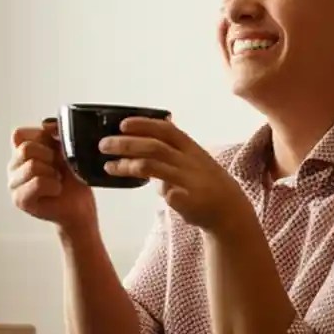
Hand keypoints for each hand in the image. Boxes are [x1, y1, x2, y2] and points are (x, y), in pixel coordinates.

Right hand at [8, 119, 96, 233]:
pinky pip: (38, 182)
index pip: (18, 134)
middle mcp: (13, 167)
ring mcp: (14, 184)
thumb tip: (45, 123)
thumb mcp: (67, 148)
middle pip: (25, 148)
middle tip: (59, 168)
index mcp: (20, 152)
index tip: (54, 149)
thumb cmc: (73, 178)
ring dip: (53, 173)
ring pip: (32, 166)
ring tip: (58, 180)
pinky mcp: (20, 200)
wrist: (80, 205)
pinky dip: (54, 185)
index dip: (39, 138)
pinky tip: (56, 190)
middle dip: (49, 156)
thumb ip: (56, 132)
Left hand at [100, 117, 252, 233]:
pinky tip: (147, 192)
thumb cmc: (204, 183)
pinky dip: (162, 192)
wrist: (229, 210)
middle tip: (103, 145)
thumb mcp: (191, 160)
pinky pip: (173, 195)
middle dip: (126, 144)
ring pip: (154, 168)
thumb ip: (168, 152)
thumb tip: (138, 146)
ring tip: (109, 167)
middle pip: (153, 147)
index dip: (143, 124)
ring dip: (128, 166)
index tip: (122, 124)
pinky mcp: (191, 201)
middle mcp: (189, 161)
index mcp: (190, 148)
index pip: (165, 130)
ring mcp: (190, 181)